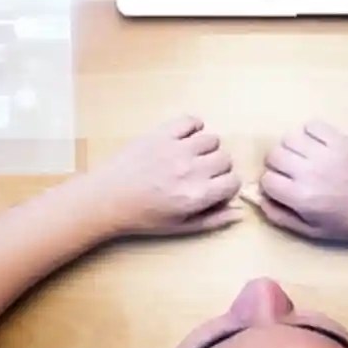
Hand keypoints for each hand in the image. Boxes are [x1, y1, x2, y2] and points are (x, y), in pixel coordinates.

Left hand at [87, 116, 242, 236]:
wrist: (108, 197)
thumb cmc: (143, 216)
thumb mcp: (180, 226)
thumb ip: (212, 220)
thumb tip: (240, 211)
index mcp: (197, 195)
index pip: (234, 182)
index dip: (227, 186)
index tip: (215, 188)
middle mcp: (192, 169)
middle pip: (225, 159)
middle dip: (219, 168)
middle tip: (201, 174)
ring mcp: (177, 148)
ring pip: (212, 139)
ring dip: (207, 148)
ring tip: (191, 157)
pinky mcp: (162, 133)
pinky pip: (191, 120)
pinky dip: (194, 127)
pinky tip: (185, 139)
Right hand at [255, 121, 347, 241]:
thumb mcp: (312, 231)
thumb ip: (281, 216)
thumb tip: (258, 198)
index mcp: (302, 198)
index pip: (267, 179)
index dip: (271, 184)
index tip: (281, 188)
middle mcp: (310, 173)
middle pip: (274, 155)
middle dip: (277, 165)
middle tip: (291, 172)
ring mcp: (327, 153)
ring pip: (289, 137)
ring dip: (291, 147)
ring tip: (303, 157)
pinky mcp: (341, 140)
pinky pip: (312, 125)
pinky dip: (309, 133)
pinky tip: (316, 146)